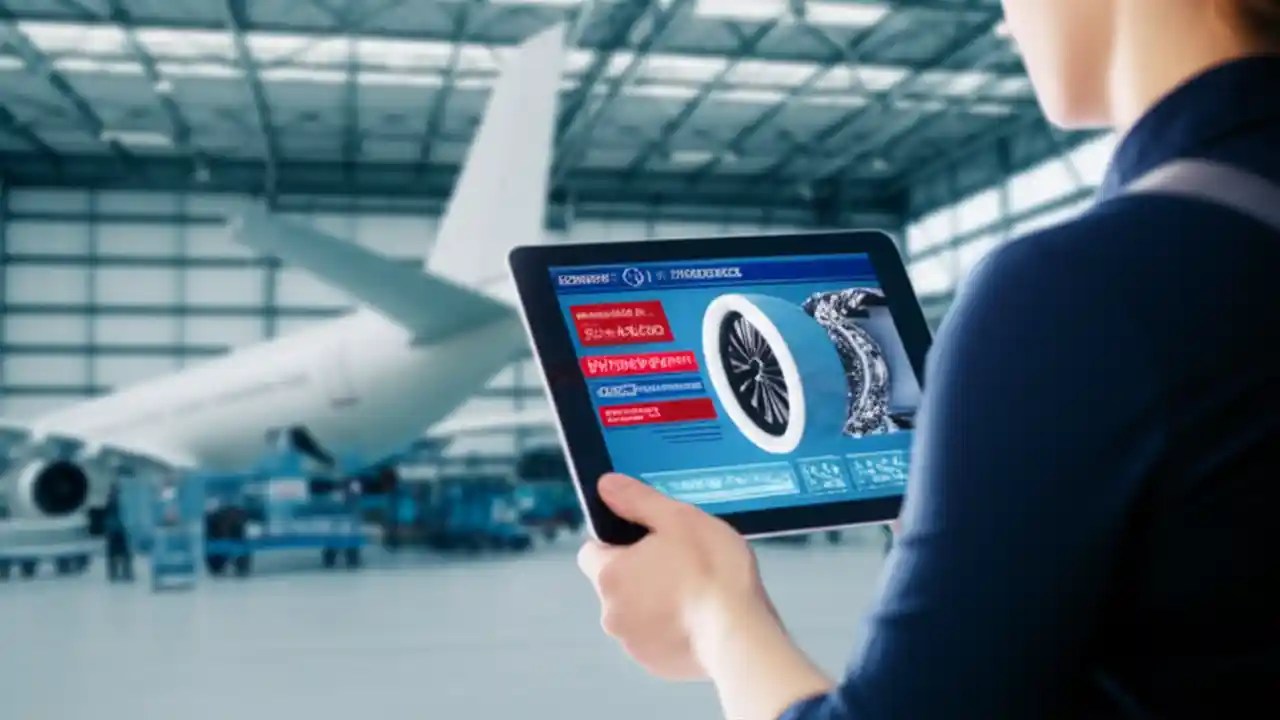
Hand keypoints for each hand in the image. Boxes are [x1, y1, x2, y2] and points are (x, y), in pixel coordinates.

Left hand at [577, 473, 777, 680]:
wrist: (740, 633)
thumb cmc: (712, 572)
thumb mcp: (678, 518)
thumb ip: (638, 500)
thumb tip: (607, 485)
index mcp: (610, 574)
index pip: (592, 551)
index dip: (616, 541)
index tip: (645, 540)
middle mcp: (611, 612)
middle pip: (617, 582)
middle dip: (642, 572)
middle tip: (680, 563)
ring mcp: (633, 642)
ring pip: (637, 611)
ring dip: (657, 601)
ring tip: (696, 592)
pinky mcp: (656, 663)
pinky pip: (657, 638)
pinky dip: (673, 628)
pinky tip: (701, 617)